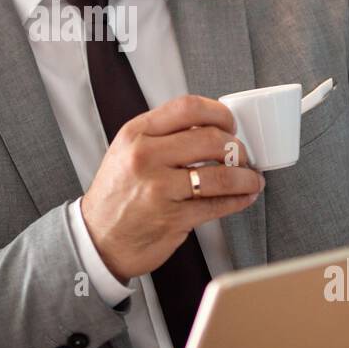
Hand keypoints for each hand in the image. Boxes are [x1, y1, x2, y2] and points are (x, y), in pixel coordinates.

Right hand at [81, 94, 264, 281]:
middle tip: (242, 155)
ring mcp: (159, 188)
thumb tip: (211, 128)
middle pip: (211, 139)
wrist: (98, 240)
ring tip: (250, 179)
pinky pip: (218, 205)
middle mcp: (145, 157)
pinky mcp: (173, 218)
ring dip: (245, 177)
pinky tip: (244, 196)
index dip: (219, 113)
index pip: (188, 108)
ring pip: (221, 175)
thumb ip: (163, 135)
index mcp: (136, 134)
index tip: (230, 123)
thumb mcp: (127, 151)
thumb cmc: (117, 195)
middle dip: (237, 148)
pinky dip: (239, 200)